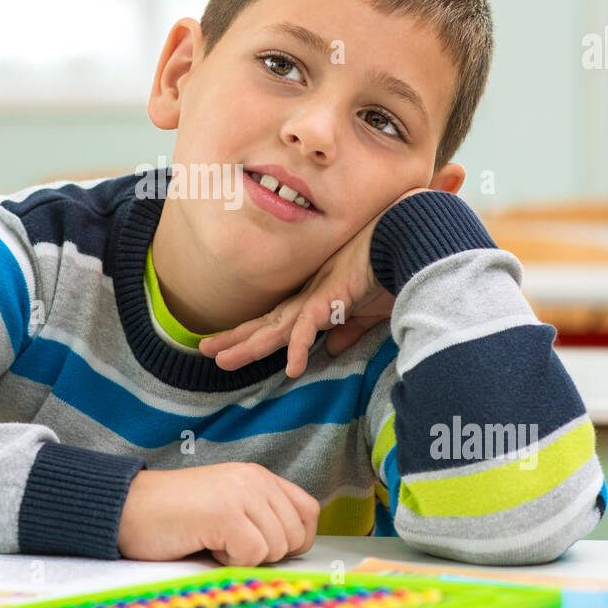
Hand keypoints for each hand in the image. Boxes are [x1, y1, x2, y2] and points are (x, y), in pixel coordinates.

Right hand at [117, 464, 320, 565]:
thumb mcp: (228, 505)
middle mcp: (254, 478)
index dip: (295, 539)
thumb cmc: (174, 515)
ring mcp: (240, 493)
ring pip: (276, 547)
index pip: (309, 511)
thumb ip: (262, 514)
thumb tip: (295, 546)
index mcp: (258, 476)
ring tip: (214, 540)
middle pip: (296, 536)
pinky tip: (206, 544)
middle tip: (230, 543)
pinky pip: (253, 555)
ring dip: (246, 557)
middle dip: (267, 553)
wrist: (127, 508)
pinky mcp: (225, 513)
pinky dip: (231, 561)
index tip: (264, 547)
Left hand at [199, 187, 430, 378]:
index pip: (276, 322)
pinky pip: (310, 327)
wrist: (404, 238)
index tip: (228, 346)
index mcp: (314, 299)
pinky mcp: (331, 298)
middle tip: (204, 349)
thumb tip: (332, 349)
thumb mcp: (365, 310)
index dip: (252, 334)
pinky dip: (299, 347)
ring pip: (275, 328)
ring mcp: (316, 298)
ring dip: (248, 345)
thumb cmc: (388, 269)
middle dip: (235, 339)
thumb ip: (347, 329)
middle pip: (265, 324)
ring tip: (219, 358)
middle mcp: (308, 298)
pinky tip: (291, 368)